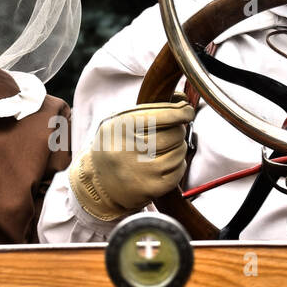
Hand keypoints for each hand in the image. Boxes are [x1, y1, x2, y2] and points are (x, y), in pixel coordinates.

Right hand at [69, 99, 194, 220]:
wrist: (98, 184)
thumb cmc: (113, 147)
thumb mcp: (119, 122)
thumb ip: (148, 110)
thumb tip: (183, 99)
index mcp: (120, 128)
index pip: (161, 114)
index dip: (180, 112)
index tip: (188, 111)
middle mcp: (130, 149)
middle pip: (174, 133)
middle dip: (179, 130)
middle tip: (173, 132)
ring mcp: (142, 171)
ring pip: (179, 152)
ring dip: (178, 148)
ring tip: (166, 149)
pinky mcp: (152, 188)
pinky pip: (179, 170)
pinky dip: (178, 165)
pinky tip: (165, 164)